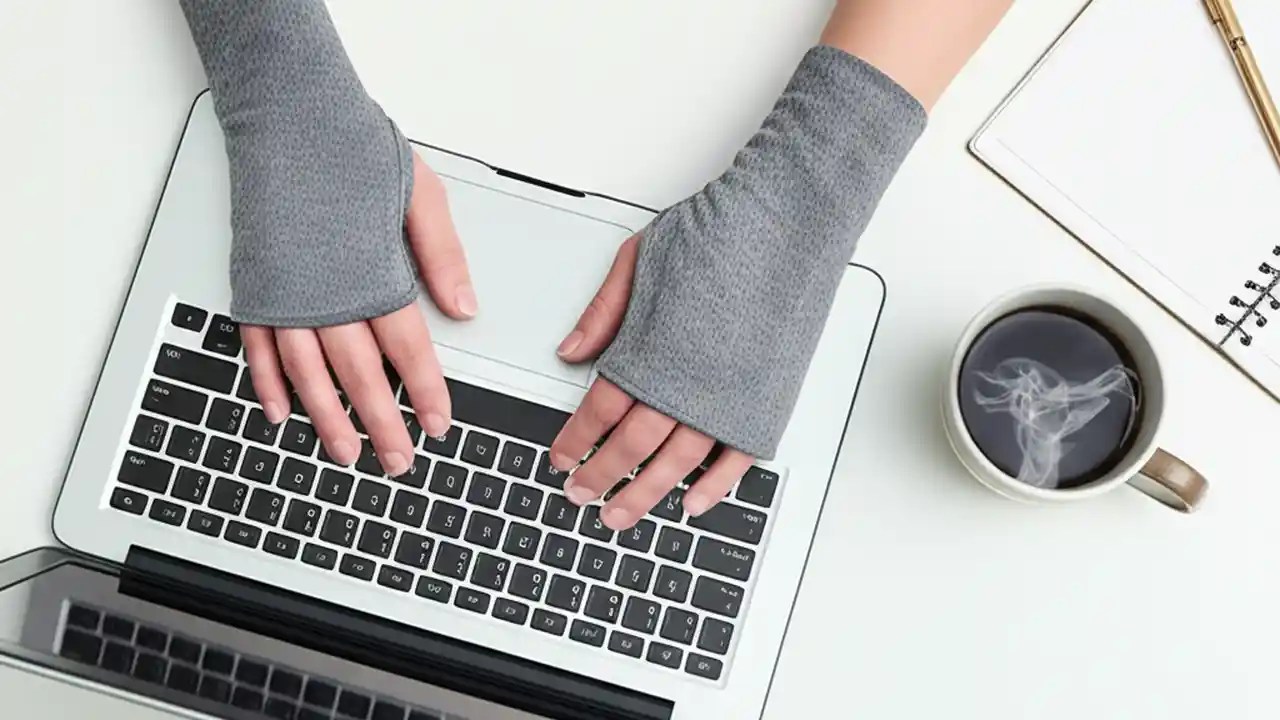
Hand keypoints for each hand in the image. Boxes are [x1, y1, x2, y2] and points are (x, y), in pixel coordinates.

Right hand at [241, 155, 474, 475]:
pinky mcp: (256, 284)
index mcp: (373, 274)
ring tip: (346, 454)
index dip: (424, 393)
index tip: (439, 424)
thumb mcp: (421, 195)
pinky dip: (269, 385)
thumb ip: (443, 257)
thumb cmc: (354, 146)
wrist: (288, 113)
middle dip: (381, 425)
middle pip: (359, 376)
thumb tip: (466, 310)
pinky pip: (259, 348)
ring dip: (327, 419)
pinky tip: (282, 413)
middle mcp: (327, 293)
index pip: (407, 352)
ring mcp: (286, 292)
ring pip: (308, 375)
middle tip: (398, 462)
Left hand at [550, 235, 754, 530]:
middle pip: (631, 446)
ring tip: (622, 516)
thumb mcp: (639, 260)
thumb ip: (603, 313)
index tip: (561, 459)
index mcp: (649, 350)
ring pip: (678, 463)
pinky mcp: (764, 400)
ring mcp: (726, 396)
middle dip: (601, 477)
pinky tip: (693, 504)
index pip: (599, 411)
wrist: (783, 224)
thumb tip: (571, 353)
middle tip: (581, 498)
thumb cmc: (716, 233)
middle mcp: (686, 381)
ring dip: (646, 494)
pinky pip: (736, 457)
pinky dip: (715, 486)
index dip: (576, 441)